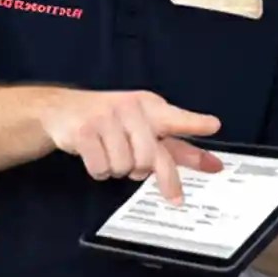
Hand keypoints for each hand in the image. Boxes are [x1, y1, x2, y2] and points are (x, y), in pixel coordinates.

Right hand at [41, 90, 223, 202]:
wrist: (63, 110)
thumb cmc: (112, 122)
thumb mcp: (147, 129)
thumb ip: (180, 149)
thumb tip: (214, 165)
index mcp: (150, 106)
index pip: (175, 118)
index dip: (194, 123)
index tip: (213, 125)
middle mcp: (130, 108)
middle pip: (149, 159)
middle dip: (139, 168)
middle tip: (130, 159)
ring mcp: (105, 118)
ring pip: (124, 168)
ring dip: (116, 169)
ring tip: (108, 151)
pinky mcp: (84, 131)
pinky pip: (101, 169)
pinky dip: (99, 170)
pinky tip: (94, 154)